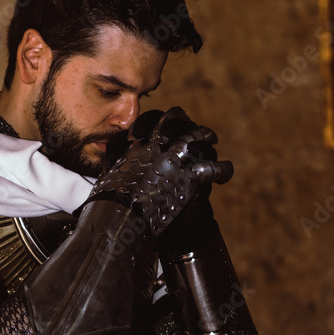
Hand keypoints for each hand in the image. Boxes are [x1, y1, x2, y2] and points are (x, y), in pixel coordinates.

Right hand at [90, 107, 232, 234]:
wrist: (122, 215)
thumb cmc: (113, 197)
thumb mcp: (111, 169)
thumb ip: (117, 154)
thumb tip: (120, 145)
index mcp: (140, 144)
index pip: (154, 119)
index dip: (162, 120)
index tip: (164, 127)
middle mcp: (159, 146)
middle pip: (177, 122)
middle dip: (187, 124)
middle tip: (193, 129)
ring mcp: (176, 159)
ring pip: (197, 137)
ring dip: (206, 137)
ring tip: (211, 140)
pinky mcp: (189, 177)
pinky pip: (212, 168)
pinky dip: (221, 171)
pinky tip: (222, 175)